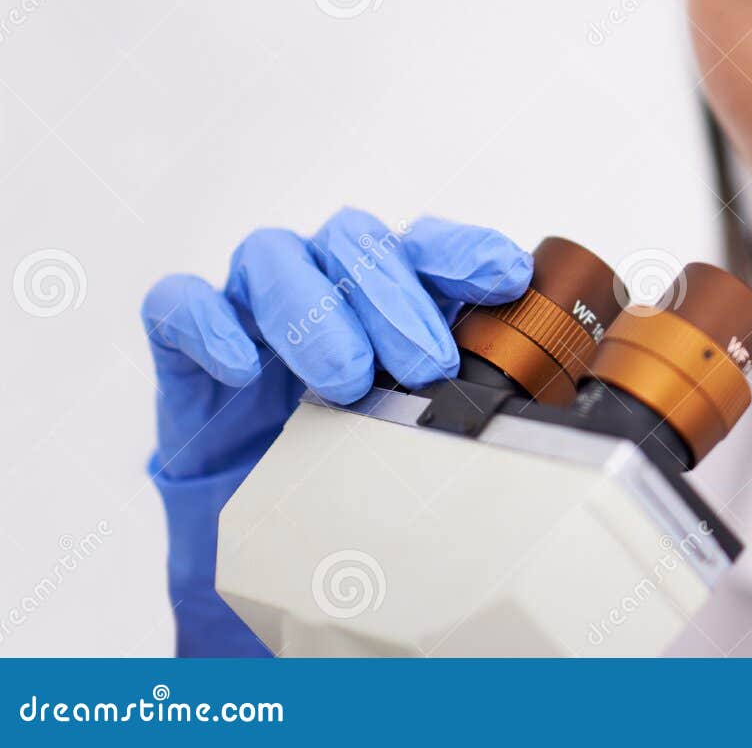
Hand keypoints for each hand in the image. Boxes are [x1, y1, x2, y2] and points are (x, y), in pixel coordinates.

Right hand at [141, 208, 531, 654]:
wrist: (258, 522)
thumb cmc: (352, 456)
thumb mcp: (419, 427)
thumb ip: (472, 396)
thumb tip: (552, 408)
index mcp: (393, 288)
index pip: (429, 246)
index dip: (466, 252)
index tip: (507, 278)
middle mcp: (327, 277)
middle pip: (359, 245)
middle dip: (397, 299)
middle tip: (426, 365)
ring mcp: (253, 300)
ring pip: (275, 257)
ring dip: (315, 311)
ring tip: (348, 380)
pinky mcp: (187, 335)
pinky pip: (183, 303)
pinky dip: (209, 323)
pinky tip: (241, 367)